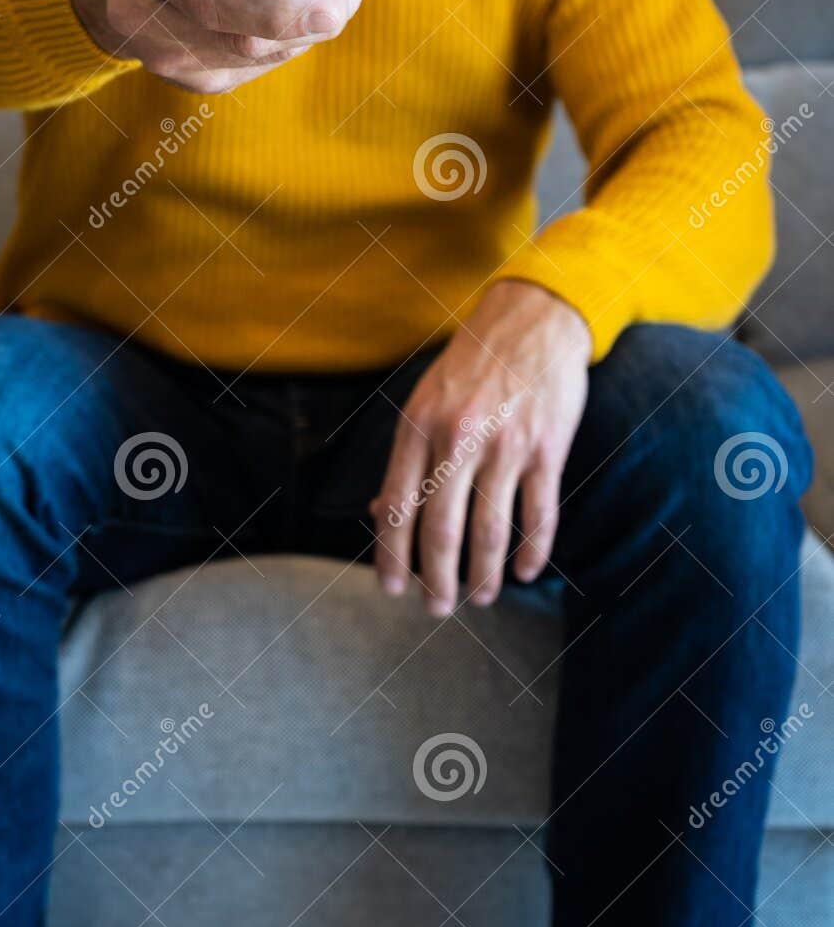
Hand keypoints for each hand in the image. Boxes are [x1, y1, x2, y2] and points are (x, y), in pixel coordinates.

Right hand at [70, 0, 370, 93]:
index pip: (218, 1)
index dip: (284, 3)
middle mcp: (150, 24)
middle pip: (249, 38)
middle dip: (314, 13)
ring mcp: (172, 62)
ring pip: (262, 55)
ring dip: (310, 23)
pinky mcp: (197, 82)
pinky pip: (260, 63)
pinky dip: (290, 36)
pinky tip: (300, 9)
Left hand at [370, 281, 591, 616]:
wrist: (535, 318)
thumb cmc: (473, 363)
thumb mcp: (425, 399)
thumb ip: (406, 457)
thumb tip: (379, 514)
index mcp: (418, 426)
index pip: (396, 506)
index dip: (392, 555)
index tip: (392, 588)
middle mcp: (458, 438)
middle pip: (441, 529)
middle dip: (436, 580)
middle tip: (436, 609)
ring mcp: (505, 445)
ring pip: (490, 531)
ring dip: (483, 576)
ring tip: (480, 598)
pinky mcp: (547, 449)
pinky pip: (538, 515)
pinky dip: (533, 551)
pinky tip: (527, 572)